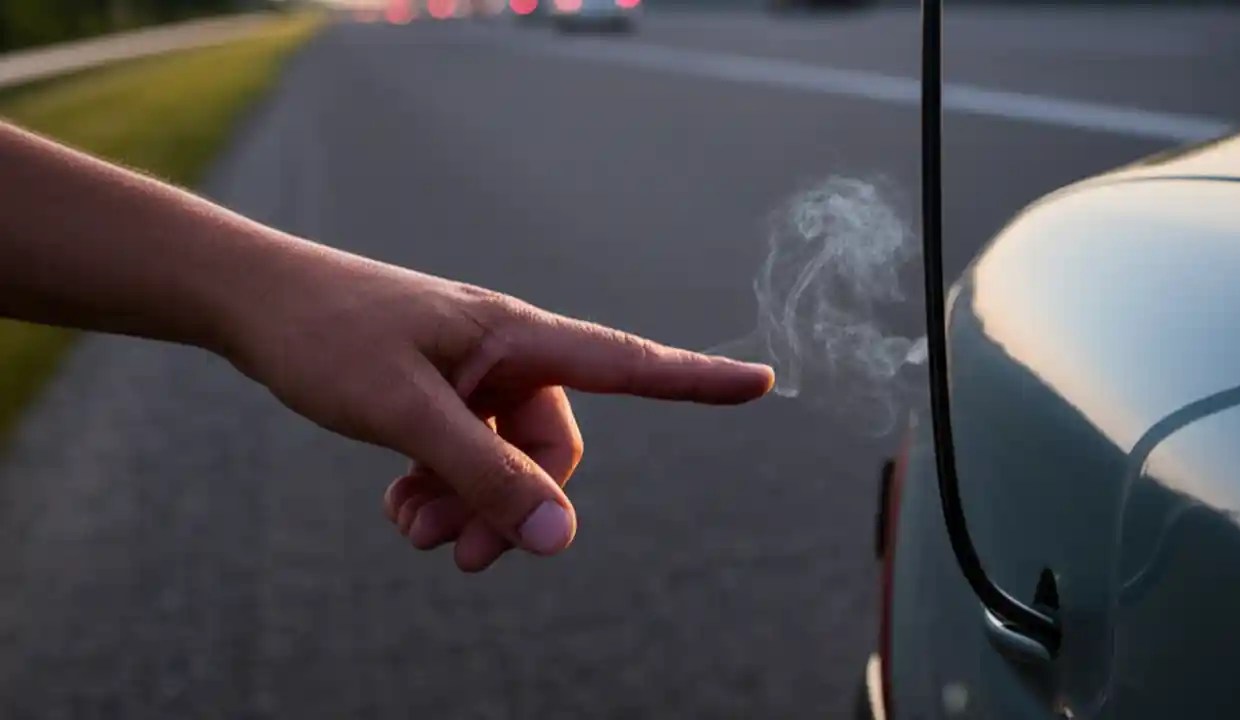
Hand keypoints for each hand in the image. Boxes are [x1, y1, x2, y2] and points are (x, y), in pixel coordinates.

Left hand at [224, 246, 773, 571]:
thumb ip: (485, 476)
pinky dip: (440, 490)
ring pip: (501, 461)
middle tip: (460, 556)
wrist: (254, 305)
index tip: (761, 383)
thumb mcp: (407, 414)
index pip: (627, 362)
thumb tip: (560, 539)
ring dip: (468, 505)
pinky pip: (463, 456)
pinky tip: (403, 508)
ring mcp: (469, 377)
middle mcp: (504, 356)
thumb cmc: (329, 337)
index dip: (697, 379)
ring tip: (414, 530)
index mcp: (516, 337)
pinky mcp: (436, 395)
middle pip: (550, 447)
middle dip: (513, 505)